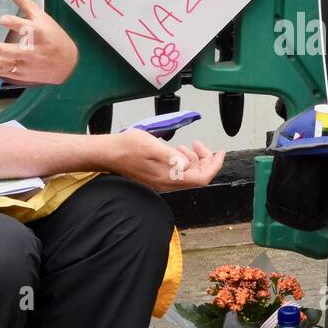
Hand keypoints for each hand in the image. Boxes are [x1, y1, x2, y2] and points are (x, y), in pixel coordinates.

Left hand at [0, 0, 78, 85]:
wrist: (68, 65)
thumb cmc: (53, 37)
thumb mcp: (42, 17)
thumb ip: (24, 1)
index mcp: (39, 33)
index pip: (27, 28)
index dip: (15, 23)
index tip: (2, 19)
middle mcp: (32, 50)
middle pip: (13, 51)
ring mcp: (26, 64)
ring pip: (4, 64)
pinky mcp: (20, 74)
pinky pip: (2, 72)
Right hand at [106, 130, 224, 191]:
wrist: (107, 154)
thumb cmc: (127, 147)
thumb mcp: (151, 146)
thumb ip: (170, 156)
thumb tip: (186, 163)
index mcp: (168, 178)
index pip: (201, 178)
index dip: (214, 166)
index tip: (219, 152)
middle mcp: (167, 184)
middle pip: (197, 177)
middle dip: (204, 160)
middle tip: (199, 144)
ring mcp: (161, 182)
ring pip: (188, 175)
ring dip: (193, 160)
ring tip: (187, 145)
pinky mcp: (157, 178)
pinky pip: (178, 173)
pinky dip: (183, 161)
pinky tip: (177, 150)